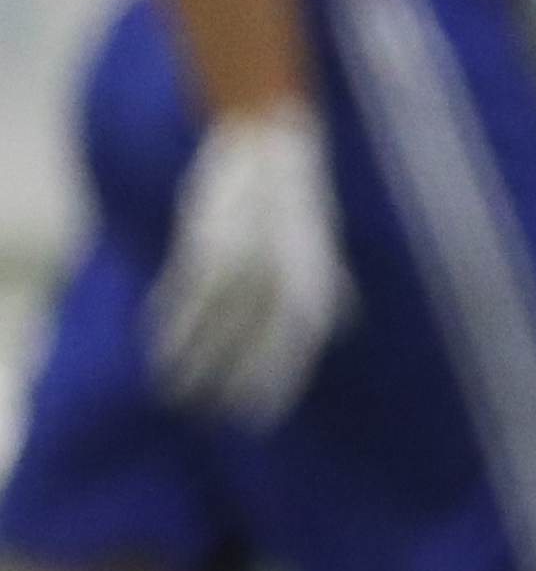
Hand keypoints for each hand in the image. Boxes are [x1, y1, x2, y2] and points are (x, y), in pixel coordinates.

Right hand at [149, 100, 351, 424]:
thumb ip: (331, 289)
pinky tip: (156, 346)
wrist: (270, 150)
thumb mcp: (321, 249)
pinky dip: (173, 321)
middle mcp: (285, 276)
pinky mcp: (210, 242)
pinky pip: (188, 294)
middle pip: (257, 343)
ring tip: (173, 391)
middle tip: (211, 416)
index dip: (277, 384)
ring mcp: (247, 261)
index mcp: (315, 280)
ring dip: (193, 360)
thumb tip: (343, 327)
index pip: (299, 348)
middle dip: (234, 381)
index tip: (257, 420)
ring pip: (216, 324)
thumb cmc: (293, 208)